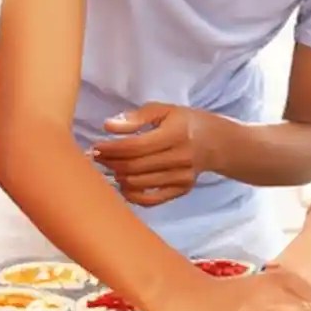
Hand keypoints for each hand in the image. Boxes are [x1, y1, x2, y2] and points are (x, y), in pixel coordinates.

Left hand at [93, 103, 209, 206]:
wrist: (214, 142)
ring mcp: (182, 177)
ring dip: (118, 177)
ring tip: (112, 166)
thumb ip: (136, 117)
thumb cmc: (183, 123)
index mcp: (176, 134)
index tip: (96, 146)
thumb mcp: (163, 110)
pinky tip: (124, 184)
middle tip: (97, 157)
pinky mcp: (181, 190)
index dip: (112, 148)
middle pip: (134, 166)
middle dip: (110, 162)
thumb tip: (108, 126)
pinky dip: (131, 194)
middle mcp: (181, 157)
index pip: (136, 146)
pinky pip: (150, 200)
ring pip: (138, 184)